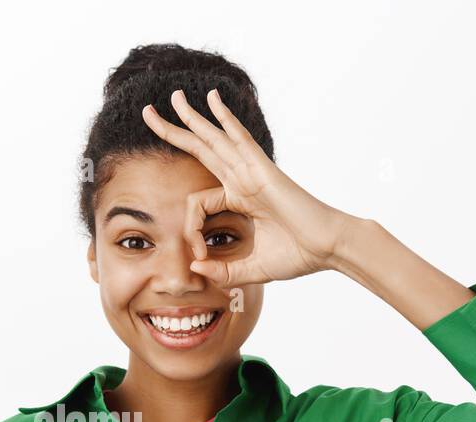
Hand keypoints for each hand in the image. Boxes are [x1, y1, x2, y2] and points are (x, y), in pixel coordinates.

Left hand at [142, 89, 359, 287]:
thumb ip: (222, 270)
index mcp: (239, 199)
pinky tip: (212, 99)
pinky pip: (240, 138)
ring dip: (192, 116)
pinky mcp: (262, 170)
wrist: (327, 248)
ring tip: (172, 96)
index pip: (197, 203)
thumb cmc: (297, 255)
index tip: (198, 255)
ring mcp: (252, 172)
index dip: (189, 230)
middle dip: (173, 131)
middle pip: (200, 149)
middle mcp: (242, 180)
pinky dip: (226, 118)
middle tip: (148, 113)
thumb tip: (195, 268)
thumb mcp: (249, 269)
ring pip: (214, 138)